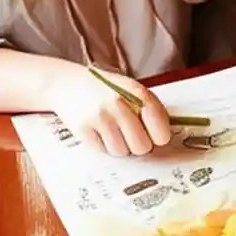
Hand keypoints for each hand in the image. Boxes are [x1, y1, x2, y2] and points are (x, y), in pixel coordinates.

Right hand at [44, 63, 172, 156]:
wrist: (69, 84)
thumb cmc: (107, 90)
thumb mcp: (132, 90)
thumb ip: (151, 108)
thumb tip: (167, 133)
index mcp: (137, 92)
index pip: (160, 129)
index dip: (160, 137)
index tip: (156, 137)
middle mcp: (119, 104)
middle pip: (142, 146)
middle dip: (140, 145)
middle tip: (133, 136)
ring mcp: (99, 117)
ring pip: (122, 152)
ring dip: (121, 146)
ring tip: (114, 131)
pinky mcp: (82, 129)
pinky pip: (103, 151)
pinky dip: (104, 146)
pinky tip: (100, 131)